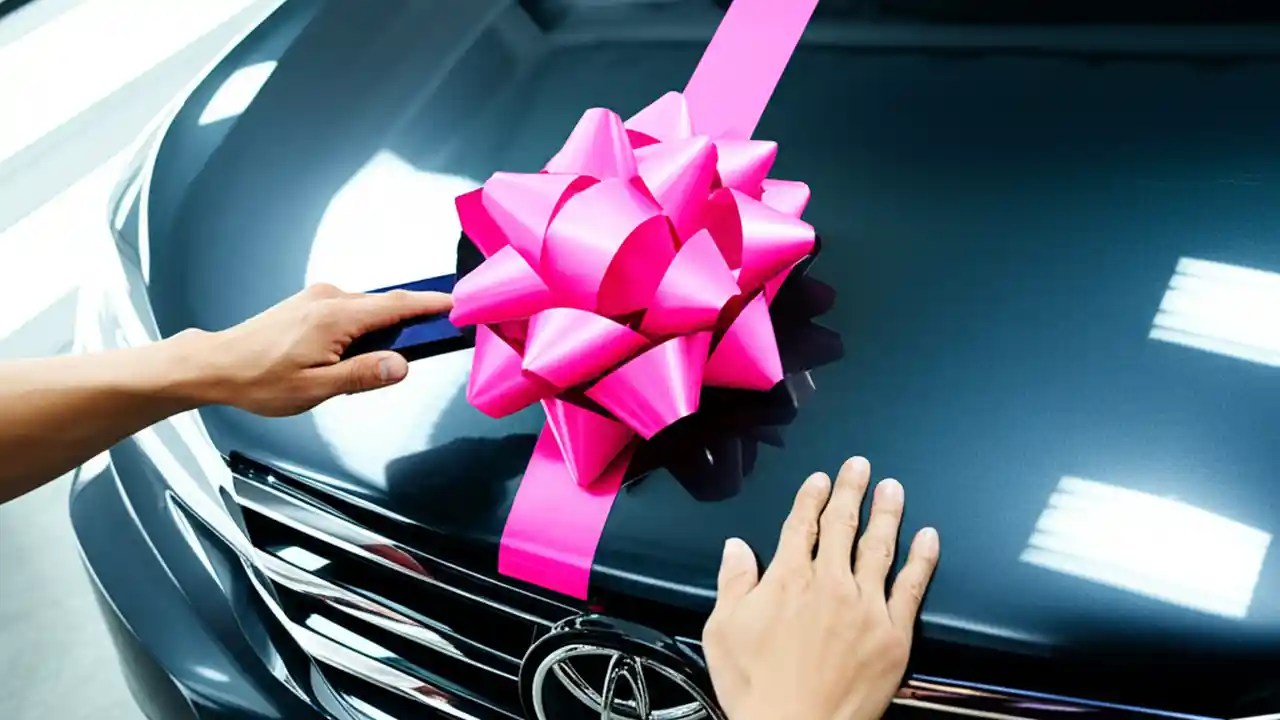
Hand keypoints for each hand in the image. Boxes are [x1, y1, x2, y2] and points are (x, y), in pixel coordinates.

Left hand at [193, 283, 452, 415]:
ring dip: (383, 329)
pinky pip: (351, 311)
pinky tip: (353, 354)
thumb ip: (363, 375)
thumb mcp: (316, 388)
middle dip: (413, 319)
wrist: (217, 365)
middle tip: (432, 338)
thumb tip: (401, 366)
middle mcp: (329, 299)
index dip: (431, 304)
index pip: (398, 305)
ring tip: (377, 363)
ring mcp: (318, 298)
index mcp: (336, 317)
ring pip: (368, 310)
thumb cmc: (259, 379)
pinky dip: (364, 327)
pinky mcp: (310, 304)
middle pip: (386, 305)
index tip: (457, 304)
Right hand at [702, 457, 939, 719]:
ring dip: (887, 513)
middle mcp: (831, 584)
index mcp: (789, 579)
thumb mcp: (723, 630)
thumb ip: (733, 583)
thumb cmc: (757, 689)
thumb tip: (736, 547)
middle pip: (843, 525)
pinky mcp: (893, 634)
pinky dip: (922, 558)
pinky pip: (913, 586)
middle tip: (860, 467)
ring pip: (880, 546)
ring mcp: (866, 607)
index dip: (811, 497)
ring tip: (893, 488)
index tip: (821, 479)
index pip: (803, 525)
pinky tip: (928, 537)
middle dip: (851, 491)